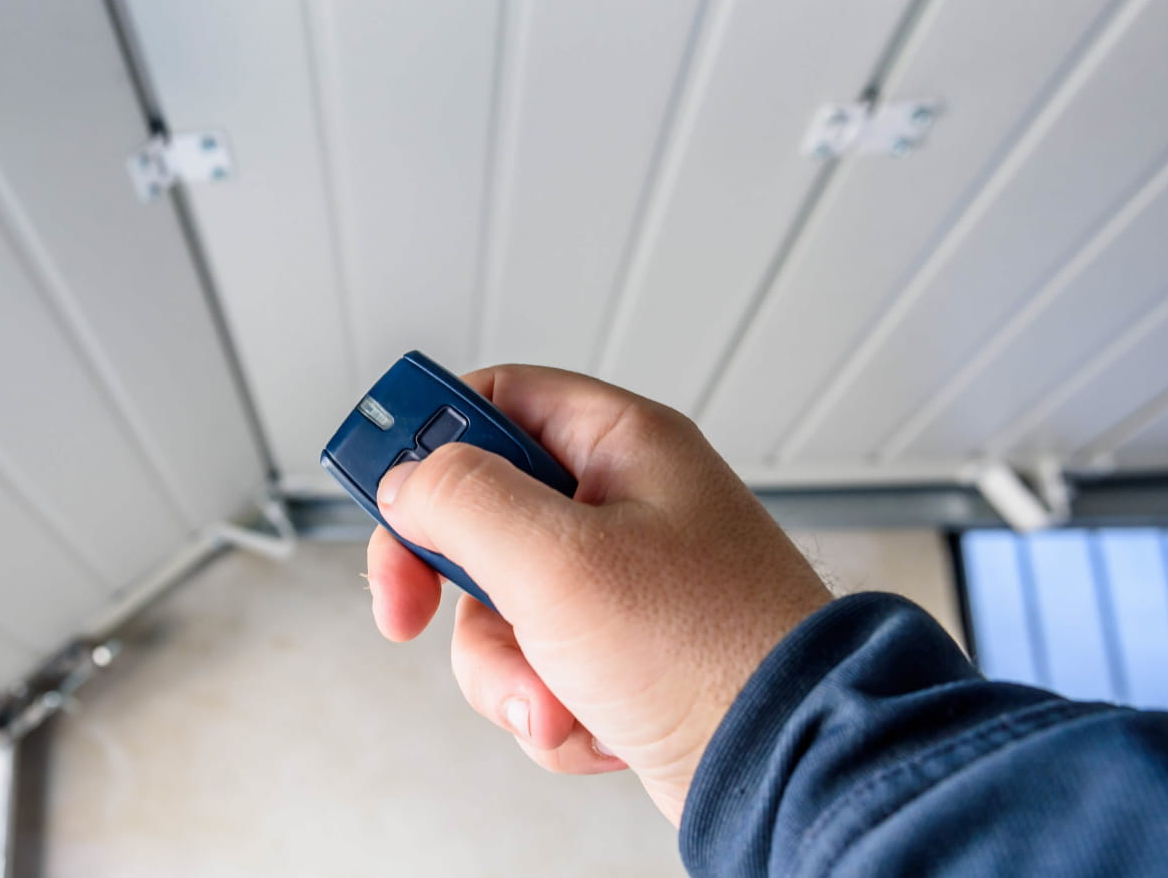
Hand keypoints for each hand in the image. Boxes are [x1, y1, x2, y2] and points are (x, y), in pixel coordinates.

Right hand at [366, 365, 830, 823]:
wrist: (788, 769)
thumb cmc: (710, 654)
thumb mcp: (557, 559)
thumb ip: (461, 501)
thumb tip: (405, 482)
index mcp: (623, 446)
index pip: (495, 398)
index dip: (427, 437)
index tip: (379, 487)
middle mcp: (624, 506)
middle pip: (479, 515)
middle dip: (455, 586)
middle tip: (412, 609)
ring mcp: (622, 587)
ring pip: (498, 608)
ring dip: (507, 666)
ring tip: (557, 695)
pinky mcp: (620, 657)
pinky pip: (535, 668)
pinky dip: (547, 707)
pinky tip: (593, 723)